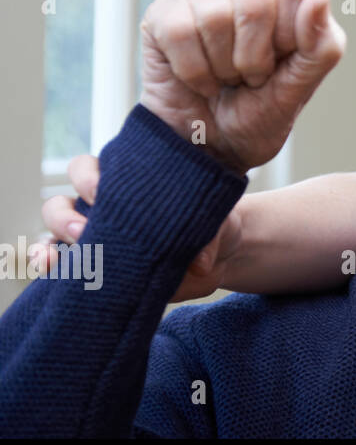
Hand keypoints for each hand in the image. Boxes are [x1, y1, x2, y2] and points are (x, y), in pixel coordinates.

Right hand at [32, 155, 241, 301]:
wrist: (218, 258)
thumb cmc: (213, 228)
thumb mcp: (218, 224)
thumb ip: (209, 235)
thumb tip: (199, 263)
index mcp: (126, 185)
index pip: (89, 170)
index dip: (87, 177)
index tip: (100, 190)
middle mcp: (101, 211)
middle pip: (61, 203)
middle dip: (65, 217)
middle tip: (86, 232)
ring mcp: (94, 241)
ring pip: (51, 238)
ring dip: (48, 247)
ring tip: (58, 259)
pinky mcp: (96, 272)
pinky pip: (61, 271)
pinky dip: (51, 272)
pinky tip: (52, 275)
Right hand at [139, 0, 345, 174]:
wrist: (209, 150)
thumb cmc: (258, 115)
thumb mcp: (301, 88)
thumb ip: (322, 45)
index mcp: (288, 1)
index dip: (289, 34)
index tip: (281, 63)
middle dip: (254, 58)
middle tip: (249, 78)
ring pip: (214, 16)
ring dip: (221, 67)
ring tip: (223, 79)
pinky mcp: (165, 13)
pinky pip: (179, 30)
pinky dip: (192, 70)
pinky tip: (198, 80)